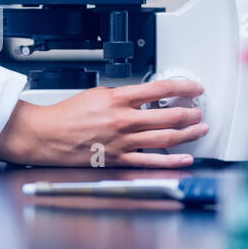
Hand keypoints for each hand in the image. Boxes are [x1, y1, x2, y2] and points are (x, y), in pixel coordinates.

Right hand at [0, 79, 207, 167]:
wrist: (47, 135)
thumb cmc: (67, 116)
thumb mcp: (97, 94)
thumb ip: (122, 96)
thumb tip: (144, 97)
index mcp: (118, 99)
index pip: (161, 88)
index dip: (184, 87)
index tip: (195, 88)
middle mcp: (124, 120)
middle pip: (170, 115)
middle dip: (191, 113)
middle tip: (199, 111)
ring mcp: (124, 142)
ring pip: (166, 137)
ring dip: (188, 133)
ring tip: (200, 129)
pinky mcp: (119, 159)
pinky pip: (152, 161)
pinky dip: (172, 160)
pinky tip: (185, 157)